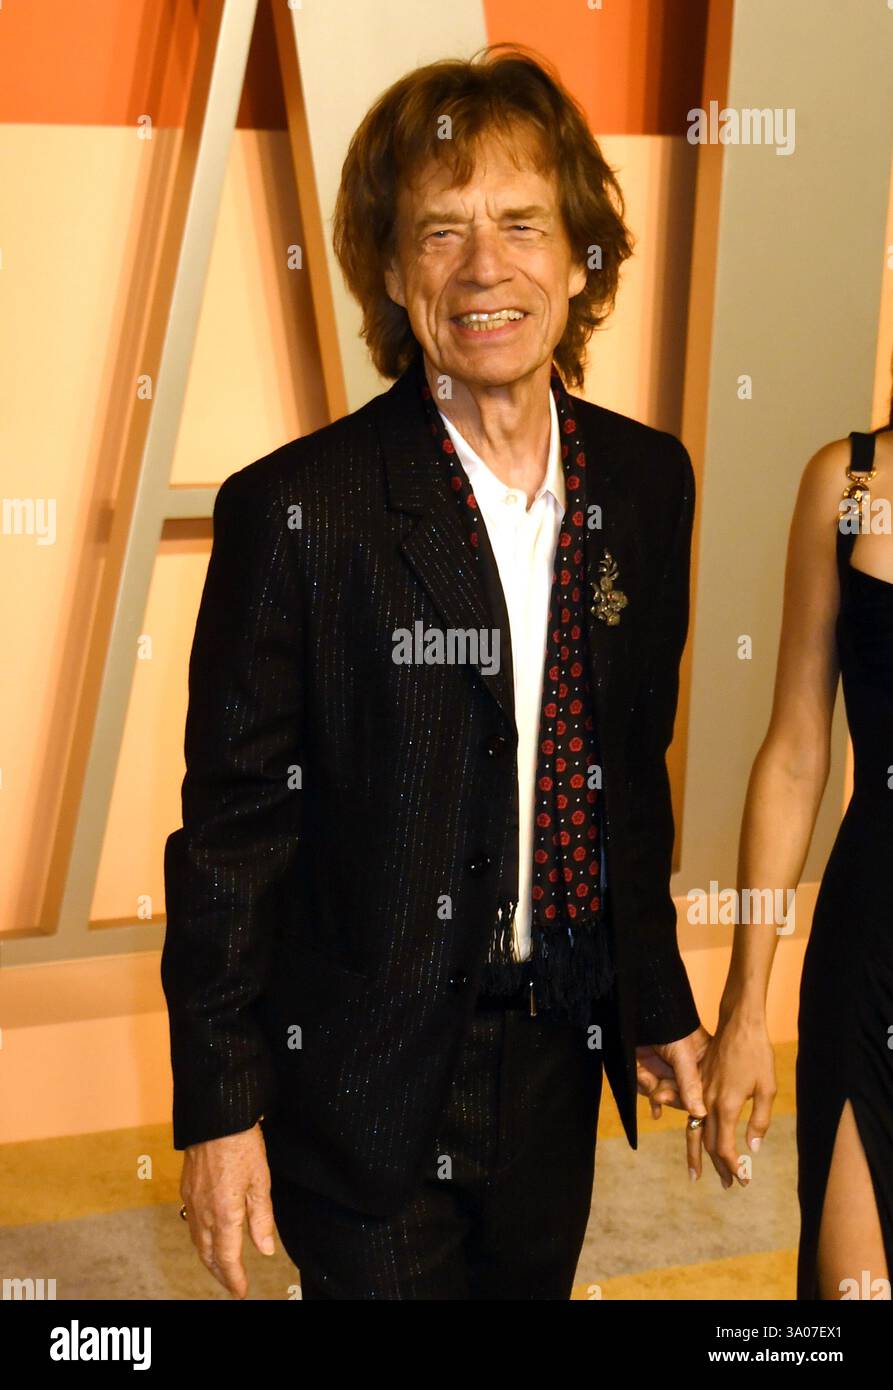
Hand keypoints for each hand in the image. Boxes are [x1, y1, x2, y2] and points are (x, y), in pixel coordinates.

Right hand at [180, 1122, 275, 1297]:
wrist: (215, 1117)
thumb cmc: (242, 1145)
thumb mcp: (260, 1182)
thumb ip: (262, 1219)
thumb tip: (265, 1249)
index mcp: (224, 1214)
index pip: (227, 1257)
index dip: (234, 1278)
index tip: (241, 1291)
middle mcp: (203, 1212)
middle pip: (208, 1254)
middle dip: (219, 1273)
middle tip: (231, 1284)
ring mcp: (191, 1200)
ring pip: (196, 1241)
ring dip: (208, 1258)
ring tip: (219, 1266)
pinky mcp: (186, 1188)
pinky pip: (191, 1223)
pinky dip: (199, 1238)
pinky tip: (207, 1235)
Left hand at [636, 1024, 710, 1156]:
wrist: (641, 1010)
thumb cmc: (669, 1026)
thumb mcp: (684, 1055)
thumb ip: (690, 1084)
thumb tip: (700, 1114)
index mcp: (703, 1063)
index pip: (701, 1092)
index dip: (692, 1102)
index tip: (685, 1107)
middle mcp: (687, 1068)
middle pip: (682, 1096)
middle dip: (669, 1096)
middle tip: (660, 1094)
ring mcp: (667, 1069)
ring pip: (664, 1094)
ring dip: (654, 1090)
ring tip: (646, 1078)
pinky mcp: (650, 1069)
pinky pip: (649, 1088)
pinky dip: (645, 1088)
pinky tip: (647, 1092)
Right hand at [693, 1011, 776, 1189]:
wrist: (740, 1024)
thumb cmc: (758, 1055)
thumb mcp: (767, 1089)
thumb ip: (759, 1122)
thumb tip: (752, 1149)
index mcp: (726, 1105)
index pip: (723, 1147)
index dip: (733, 1166)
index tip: (743, 1180)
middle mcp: (709, 1101)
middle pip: (707, 1141)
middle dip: (717, 1166)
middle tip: (727, 1184)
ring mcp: (702, 1091)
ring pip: (694, 1129)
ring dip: (697, 1153)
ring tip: (698, 1173)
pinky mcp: (700, 1082)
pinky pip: (692, 1112)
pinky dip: (694, 1131)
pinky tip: (698, 1138)